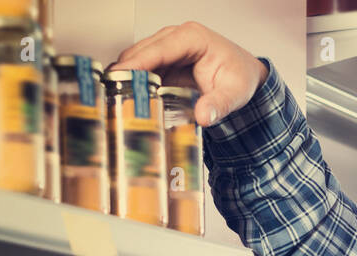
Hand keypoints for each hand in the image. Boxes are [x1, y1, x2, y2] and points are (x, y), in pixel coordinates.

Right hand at [109, 21, 267, 128]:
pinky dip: (134, 81)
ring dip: (127, 77)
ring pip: (137, 59)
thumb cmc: (240, 77)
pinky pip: (143, 69)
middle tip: (111, 92)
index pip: (159, 48)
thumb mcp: (235, 94)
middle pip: (142, 51)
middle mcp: (176, 37)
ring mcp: (168, 48)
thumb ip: (219, 105)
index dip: (138, 62)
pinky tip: (128, 97)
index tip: (120, 74)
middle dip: (125, 70)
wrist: (245, 76)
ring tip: (114, 97)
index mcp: (192, 37)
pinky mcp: (164, 61)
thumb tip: (203, 117)